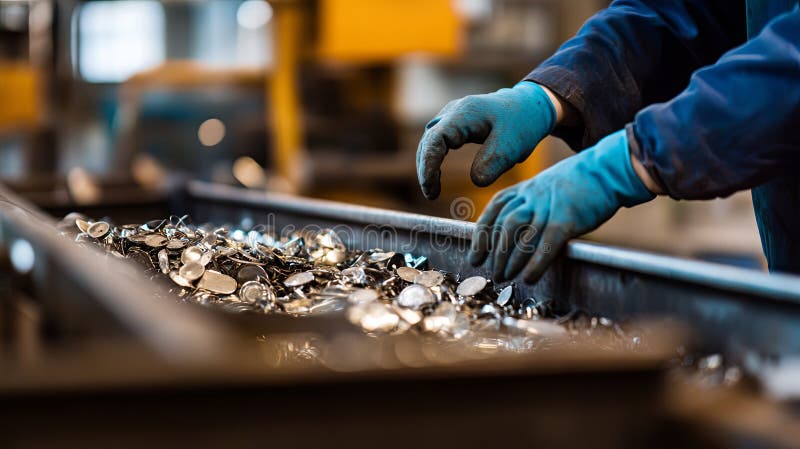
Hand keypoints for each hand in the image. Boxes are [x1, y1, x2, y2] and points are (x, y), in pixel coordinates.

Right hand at [416, 82, 556, 199]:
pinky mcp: (454, 124)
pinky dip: (434, 160)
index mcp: (466, 113)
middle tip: (432, 194)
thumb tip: (475, 181)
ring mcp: (451, 116)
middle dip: (425, 169)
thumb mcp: (513, 145)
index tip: (431, 189)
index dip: (429, 165)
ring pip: (430, 141)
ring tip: (433, 190)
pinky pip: (437, 142)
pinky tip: (437, 177)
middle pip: (428, 141)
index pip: (436, 140)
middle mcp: (453, 111)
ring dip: (427, 165)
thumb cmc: (522, 123)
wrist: (530, 106)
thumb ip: (495, 162)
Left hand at [468, 129, 655, 282]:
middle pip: (504, 226)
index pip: (493, 211)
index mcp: (524, 188)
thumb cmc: (578, 183)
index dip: (481, 236)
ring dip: (510, 260)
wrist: (607, 169)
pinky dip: (535, 264)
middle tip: (494, 273)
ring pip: (520, 236)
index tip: (475, 257)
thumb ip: (529, 207)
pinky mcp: (567, 219)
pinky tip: (530, 278)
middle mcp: (532, 197)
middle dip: (495, 253)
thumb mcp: (545, 188)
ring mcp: (548, 207)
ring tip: (507, 277)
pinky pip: (546, 244)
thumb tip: (514, 238)